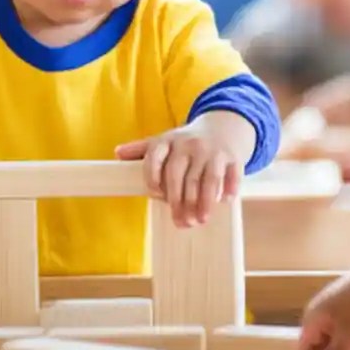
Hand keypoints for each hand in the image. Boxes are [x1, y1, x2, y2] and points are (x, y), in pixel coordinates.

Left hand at [116, 117, 245, 228]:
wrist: (223, 127)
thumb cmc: (187, 142)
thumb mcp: (164, 141)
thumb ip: (141, 150)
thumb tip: (117, 154)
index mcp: (168, 141)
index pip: (155, 157)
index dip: (153, 178)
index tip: (157, 196)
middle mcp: (189, 144)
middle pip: (181, 175)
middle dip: (180, 201)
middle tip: (182, 223)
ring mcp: (212, 151)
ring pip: (207, 179)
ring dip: (204, 202)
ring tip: (200, 220)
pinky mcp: (233, 157)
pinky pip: (232, 174)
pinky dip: (229, 189)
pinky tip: (225, 202)